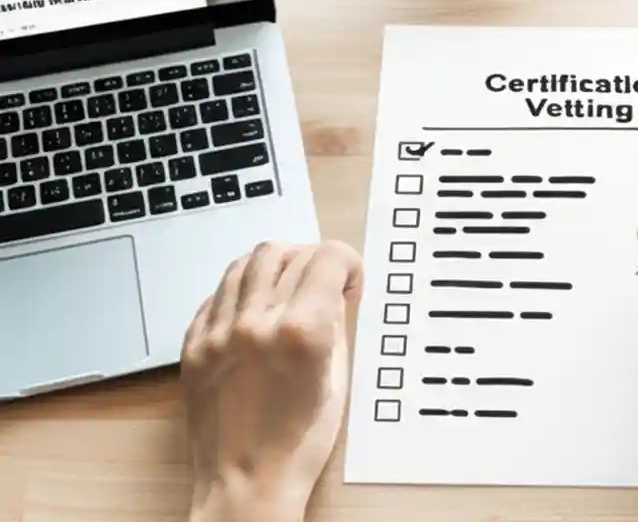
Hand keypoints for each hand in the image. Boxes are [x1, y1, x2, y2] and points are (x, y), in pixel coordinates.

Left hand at [182, 241, 362, 521]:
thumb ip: (335, 324)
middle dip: (312, 261)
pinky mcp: (193, 345)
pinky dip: (240, 290)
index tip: (348, 280)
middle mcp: (256, 324)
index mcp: (301, 332)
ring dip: (274, 266)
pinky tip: (254, 309)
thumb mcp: (337, 378)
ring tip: (285, 289)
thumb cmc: (297, 444)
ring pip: (246, 262)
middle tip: (321, 283)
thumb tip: (335, 290)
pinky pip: (217, 293)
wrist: (246, 482)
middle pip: (286, 252)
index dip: (347, 263)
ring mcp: (219, 333)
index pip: (328, 258)